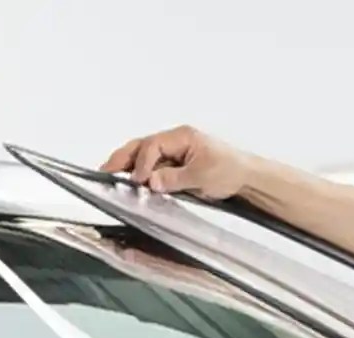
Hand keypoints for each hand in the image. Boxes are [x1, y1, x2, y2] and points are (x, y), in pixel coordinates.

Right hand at [101, 125, 251, 198]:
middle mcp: (176, 142)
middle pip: (142, 146)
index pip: (153, 145)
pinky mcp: (177, 167)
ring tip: (112, 176)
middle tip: (105, 171)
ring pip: (145, 157)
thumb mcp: (203, 175)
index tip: (138, 180)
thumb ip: (175, 179)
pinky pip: (154, 169)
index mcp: (183, 137)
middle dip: (123, 158)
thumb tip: (152, 182)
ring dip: (130, 166)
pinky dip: (143, 175)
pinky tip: (134, 184)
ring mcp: (175, 154)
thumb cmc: (231, 170)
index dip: (142, 163)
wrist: (248, 179)